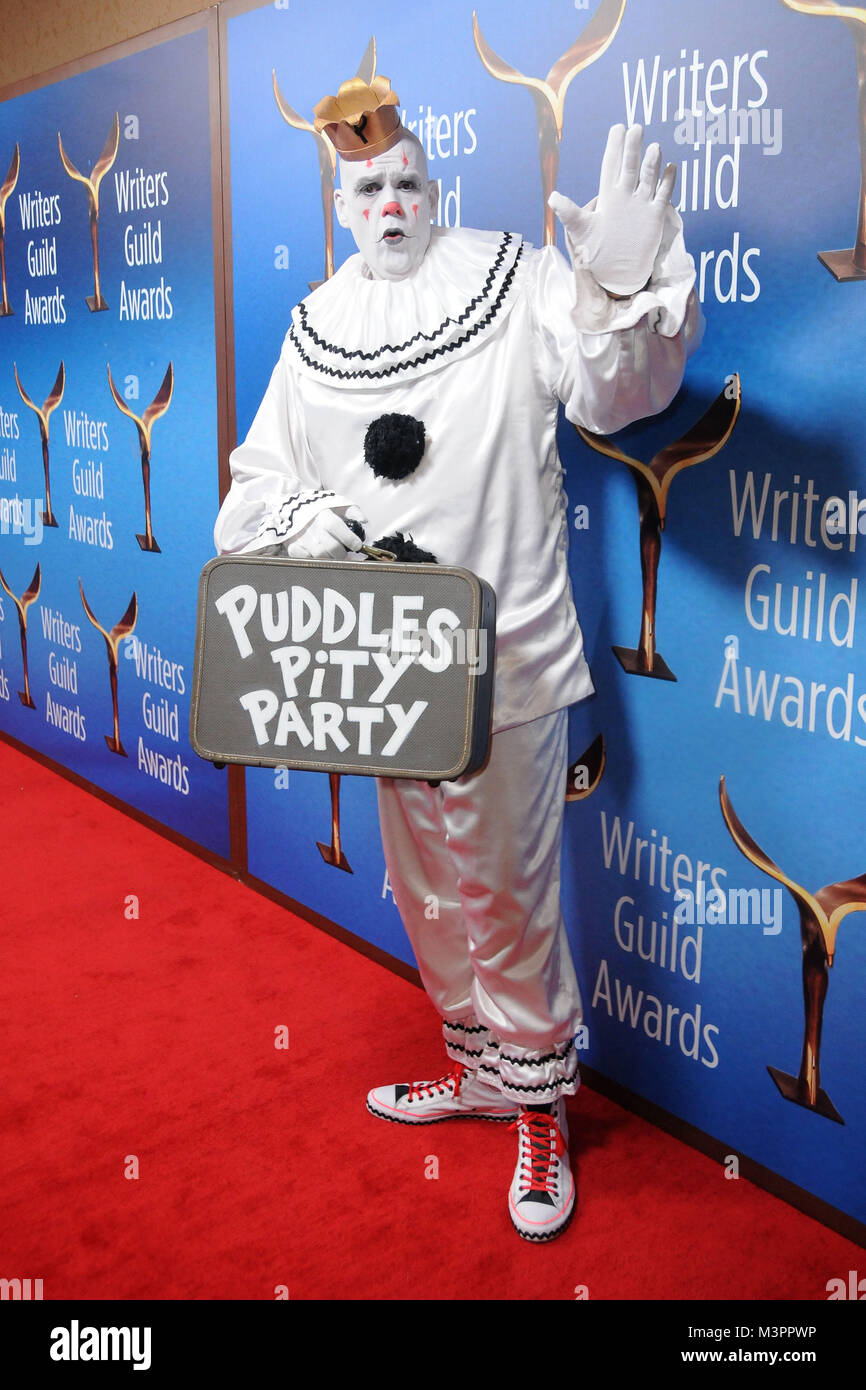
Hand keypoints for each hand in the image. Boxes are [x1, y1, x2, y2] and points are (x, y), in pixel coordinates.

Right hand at [285, 504, 366, 559]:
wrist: (296, 509)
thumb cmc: (322, 509)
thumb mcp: (338, 504)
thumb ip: (353, 511)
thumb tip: (364, 521)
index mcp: (323, 514)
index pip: (336, 527)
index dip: (349, 539)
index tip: (357, 545)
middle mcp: (312, 526)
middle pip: (330, 546)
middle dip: (342, 554)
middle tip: (345, 554)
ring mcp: (301, 538)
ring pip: (320, 556)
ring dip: (330, 559)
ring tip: (334, 557)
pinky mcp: (293, 546)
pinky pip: (305, 559)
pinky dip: (314, 560)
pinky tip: (319, 557)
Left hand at [549, 124, 676, 296]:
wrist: (615, 274)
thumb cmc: (595, 254)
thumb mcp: (580, 231)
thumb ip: (568, 212)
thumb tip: (552, 197)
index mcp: (608, 196)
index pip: (611, 166)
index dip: (615, 148)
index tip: (619, 128)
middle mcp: (625, 196)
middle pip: (630, 166)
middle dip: (633, 149)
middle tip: (636, 128)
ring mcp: (641, 205)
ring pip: (648, 178)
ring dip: (651, 163)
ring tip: (655, 147)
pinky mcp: (654, 217)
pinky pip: (662, 195)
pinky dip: (667, 182)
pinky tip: (670, 167)